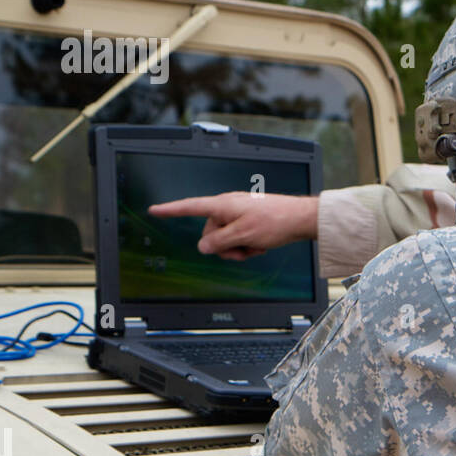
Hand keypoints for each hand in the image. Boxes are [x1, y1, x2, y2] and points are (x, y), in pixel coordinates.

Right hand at [148, 192, 318, 259]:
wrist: (301, 219)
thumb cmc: (275, 222)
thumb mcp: (242, 237)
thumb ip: (218, 243)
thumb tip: (203, 247)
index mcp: (222, 205)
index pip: (190, 207)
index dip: (170, 210)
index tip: (154, 210)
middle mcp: (228, 207)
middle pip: (210, 233)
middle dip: (225, 247)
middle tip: (245, 250)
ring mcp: (239, 214)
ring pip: (226, 239)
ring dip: (239, 248)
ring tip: (256, 247)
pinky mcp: (248, 220)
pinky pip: (239, 237)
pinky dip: (248, 244)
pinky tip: (261, 245)